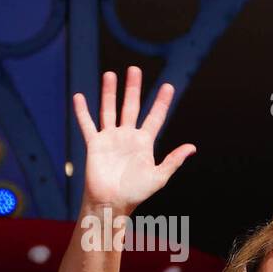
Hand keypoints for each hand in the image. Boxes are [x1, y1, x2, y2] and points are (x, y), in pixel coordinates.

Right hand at [73, 66, 194, 215]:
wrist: (113, 202)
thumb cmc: (137, 192)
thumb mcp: (159, 176)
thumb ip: (173, 160)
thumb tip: (192, 147)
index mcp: (144, 143)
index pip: (155, 117)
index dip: (161, 102)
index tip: (168, 86)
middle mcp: (127, 137)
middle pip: (131, 106)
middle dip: (133, 88)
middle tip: (135, 69)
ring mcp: (110, 139)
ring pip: (109, 109)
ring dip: (109, 92)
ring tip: (110, 74)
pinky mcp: (95, 144)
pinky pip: (87, 125)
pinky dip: (82, 111)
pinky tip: (79, 96)